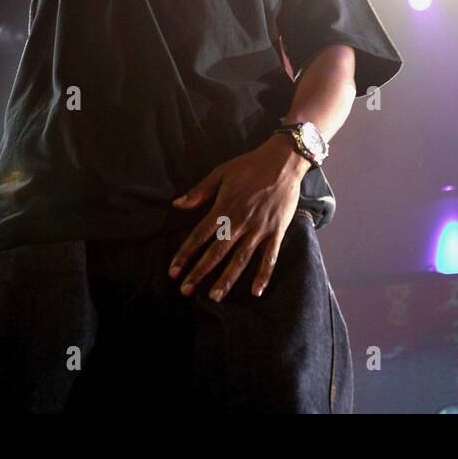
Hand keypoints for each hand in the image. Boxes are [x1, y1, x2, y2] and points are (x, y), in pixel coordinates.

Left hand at [167, 134, 311, 300]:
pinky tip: (255, 291)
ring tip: (214, 297)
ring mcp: (260, 229)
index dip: (185, 254)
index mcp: (224, 208)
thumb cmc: (249, 165)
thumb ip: (199, 191)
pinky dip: (263, 275)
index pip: (200, 236)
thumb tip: (177, 205)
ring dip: (227, 279)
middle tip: (186, 291)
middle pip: (217, 252)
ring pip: (241, 259)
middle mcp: (240, 222)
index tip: (174, 271)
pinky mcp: (277, 231)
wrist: (283, 161)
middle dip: (200, 272)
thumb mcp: (221, 173)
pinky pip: (269, 257)